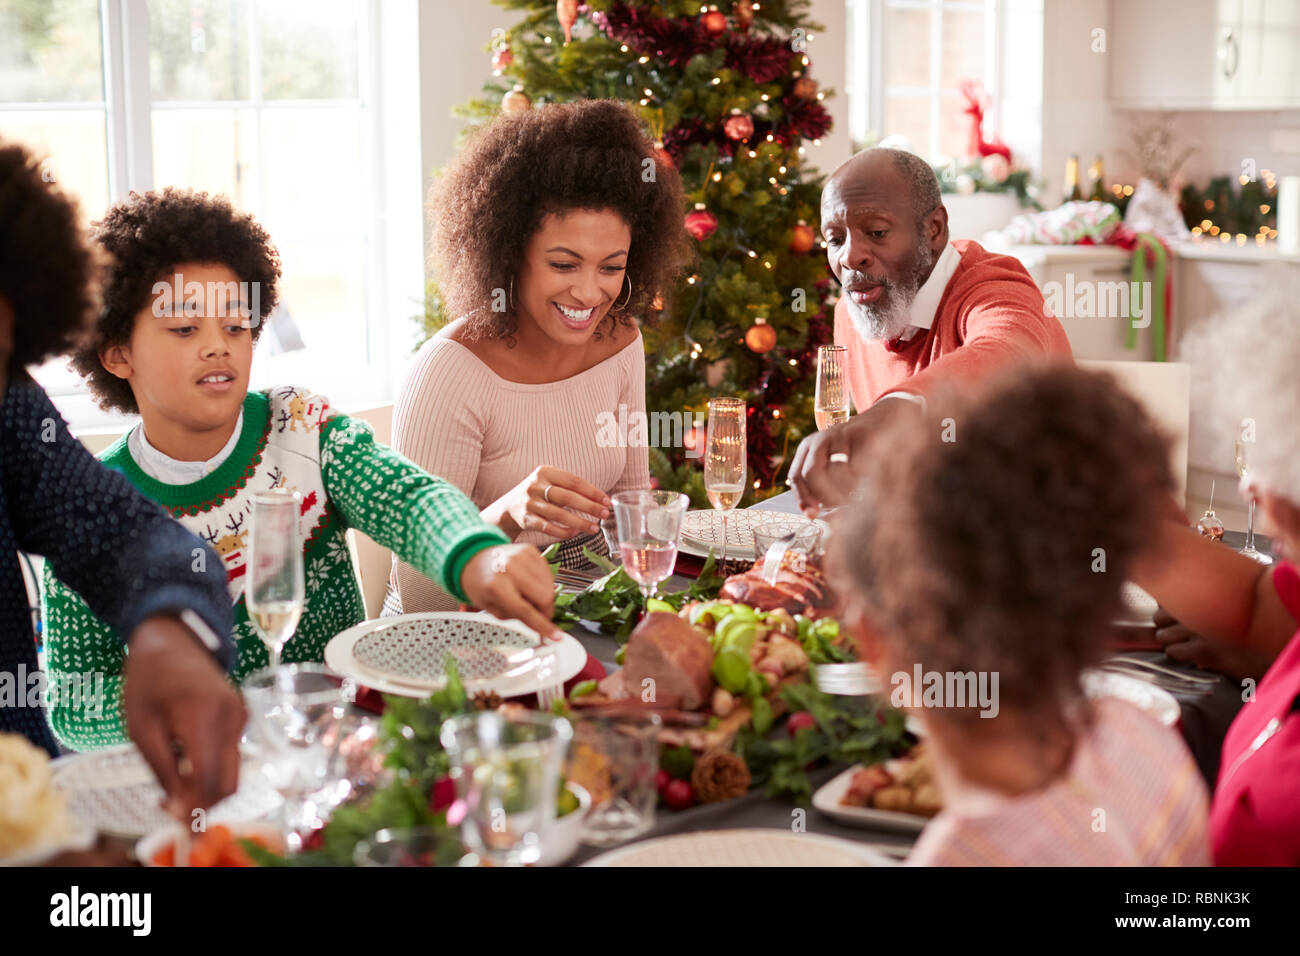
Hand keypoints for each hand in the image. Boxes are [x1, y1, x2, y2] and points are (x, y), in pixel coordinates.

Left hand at [122, 614, 245, 819]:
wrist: (172, 641)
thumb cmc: (148, 681)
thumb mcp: (141, 728)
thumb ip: (162, 768)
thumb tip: (180, 805)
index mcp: (204, 716)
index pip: (208, 777)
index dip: (192, 804)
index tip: (169, 811)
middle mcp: (232, 717)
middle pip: (229, 781)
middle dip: (202, 802)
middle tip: (169, 802)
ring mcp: (241, 716)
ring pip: (231, 771)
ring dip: (205, 786)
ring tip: (173, 776)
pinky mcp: (241, 717)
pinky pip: (231, 755)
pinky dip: (211, 767)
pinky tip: (187, 756)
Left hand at [460, 543, 563, 640]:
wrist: (475, 559)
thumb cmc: (482, 585)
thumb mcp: (491, 608)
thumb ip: (515, 616)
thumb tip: (540, 624)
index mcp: (496, 586)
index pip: (525, 610)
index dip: (543, 626)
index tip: (557, 637)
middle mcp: (510, 568)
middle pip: (544, 597)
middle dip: (546, 611)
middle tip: (539, 615)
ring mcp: (521, 556)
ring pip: (550, 585)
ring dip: (545, 597)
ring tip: (528, 595)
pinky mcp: (529, 549)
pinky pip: (548, 573)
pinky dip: (543, 583)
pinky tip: (530, 584)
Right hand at [489, 466, 610, 540]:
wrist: (508, 507)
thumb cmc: (538, 495)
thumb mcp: (550, 484)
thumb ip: (571, 489)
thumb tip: (600, 501)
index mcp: (545, 472)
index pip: (574, 481)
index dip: (592, 492)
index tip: (606, 501)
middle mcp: (536, 485)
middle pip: (568, 497)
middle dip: (589, 507)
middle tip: (604, 515)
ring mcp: (529, 502)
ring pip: (559, 514)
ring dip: (579, 522)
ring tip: (594, 529)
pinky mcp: (525, 519)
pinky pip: (547, 527)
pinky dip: (562, 531)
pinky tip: (574, 533)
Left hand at [788, 396, 920, 516]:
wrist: (888, 419)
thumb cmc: (860, 449)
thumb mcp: (836, 464)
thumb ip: (823, 485)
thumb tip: (812, 514)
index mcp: (810, 447)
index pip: (796, 475)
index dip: (802, 498)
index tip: (813, 514)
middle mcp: (821, 438)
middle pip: (810, 473)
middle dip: (825, 496)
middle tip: (840, 505)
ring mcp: (841, 435)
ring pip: (835, 471)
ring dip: (846, 490)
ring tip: (857, 493)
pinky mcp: (864, 436)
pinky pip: (858, 466)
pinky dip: (861, 480)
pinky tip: (867, 481)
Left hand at [1154, 606, 1269, 681]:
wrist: (1273, 648)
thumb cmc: (1250, 627)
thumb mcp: (1227, 606)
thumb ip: (1203, 601)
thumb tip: (1174, 603)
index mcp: (1204, 595)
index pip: (1165, 598)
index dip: (1167, 610)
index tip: (1173, 616)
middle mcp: (1199, 609)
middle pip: (1159, 617)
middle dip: (1166, 627)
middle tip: (1179, 634)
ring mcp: (1200, 628)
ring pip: (1163, 635)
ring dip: (1171, 642)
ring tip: (1187, 646)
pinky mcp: (1205, 649)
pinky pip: (1174, 652)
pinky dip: (1179, 655)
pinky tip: (1193, 656)